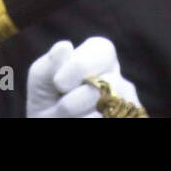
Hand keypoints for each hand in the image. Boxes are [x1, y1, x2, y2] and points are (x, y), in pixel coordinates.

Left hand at [26, 37, 142, 117]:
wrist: (51, 125)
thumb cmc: (47, 100)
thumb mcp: (41, 82)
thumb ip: (49, 65)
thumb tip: (65, 45)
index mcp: (99, 57)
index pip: (103, 50)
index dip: (80, 66)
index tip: (59, 83)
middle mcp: (118, 78)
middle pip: (108, 83)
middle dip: (77, 99)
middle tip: (62, 106)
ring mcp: (126, 104)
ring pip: (109, 109)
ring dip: (80, 117)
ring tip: (68, 118)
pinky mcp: (130, 118)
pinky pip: (112, 119)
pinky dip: (88, 121)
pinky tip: (81, 120)